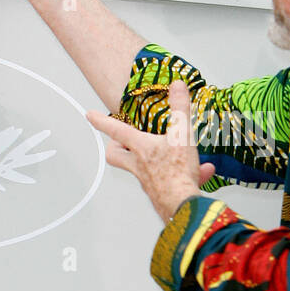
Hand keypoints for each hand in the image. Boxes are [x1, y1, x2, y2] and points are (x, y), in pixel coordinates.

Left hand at [86, 80, 215, 221]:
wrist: (182, 205)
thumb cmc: (177, 172)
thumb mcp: (182, 133)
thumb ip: (180, 107)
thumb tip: (178, 86)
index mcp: (141, 147)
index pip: (116, 130)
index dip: (102, 121)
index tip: (90, 115)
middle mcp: (139, 165)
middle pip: (115, 155)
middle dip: (115, 146)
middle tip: (119, 140)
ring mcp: (147, 180)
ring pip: (140, 168)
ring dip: (151, 159)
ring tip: (167, 154)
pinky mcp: (160, 193)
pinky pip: (166, 180)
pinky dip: (179, 175)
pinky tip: (199, 173)